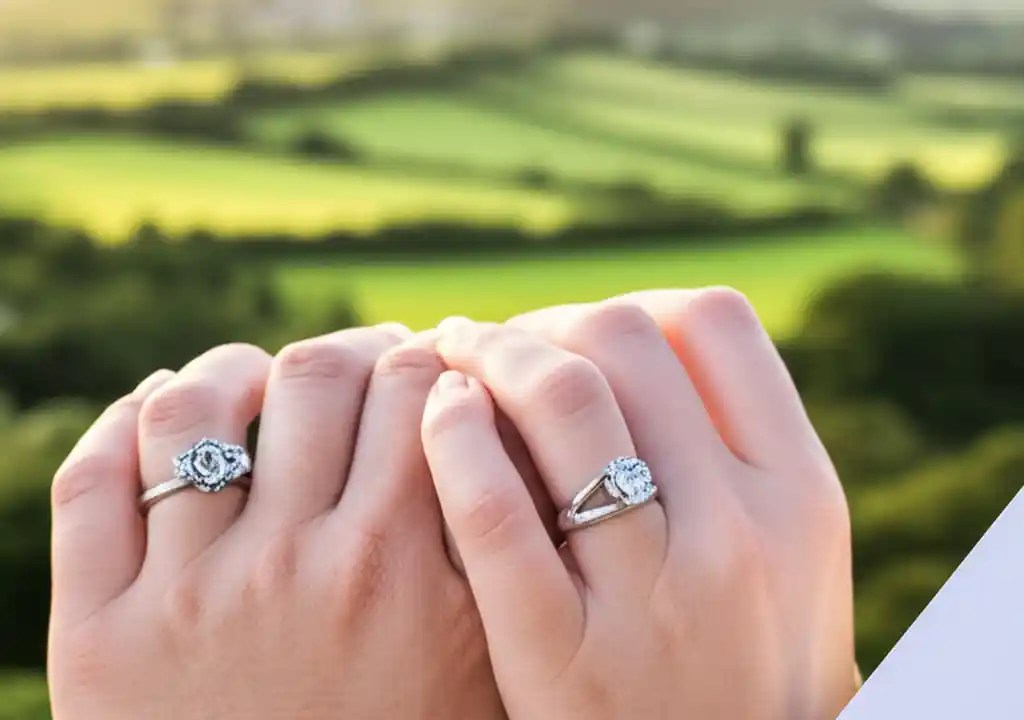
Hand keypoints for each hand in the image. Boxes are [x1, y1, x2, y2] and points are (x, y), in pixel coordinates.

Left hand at [48, 326, 503, 718]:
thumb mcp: (486, 670)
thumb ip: (502, 555)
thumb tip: (509, 433)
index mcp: (400, 569)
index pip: (417, 389)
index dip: (431, 354)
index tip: (436, 360)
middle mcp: (294, 565)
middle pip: (316, 378)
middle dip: (349, 353)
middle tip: (364, 365)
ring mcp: (187, 595)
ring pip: (196, 408)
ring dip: (232, 369)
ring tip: (259, 377)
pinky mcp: (100, 634)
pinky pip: (96, 482)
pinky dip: (125, 423)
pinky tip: (163, 412)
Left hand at [423, 287, 857, 718]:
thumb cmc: (748, 673)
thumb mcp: (791, 561)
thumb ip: (741, 454)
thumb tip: (651, 338)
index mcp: (801, 496)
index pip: (716, 325)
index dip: (636, 308)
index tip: (586, 337)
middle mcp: (737, 533)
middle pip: (624, 340)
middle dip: (547, 324)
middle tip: (501, 346)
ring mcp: (651, 596)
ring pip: (560, 401)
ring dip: (488, 354)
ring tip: (451, 361)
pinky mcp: (560, 656)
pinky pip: (492, 510)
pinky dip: (452, 438)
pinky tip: (435, 417)